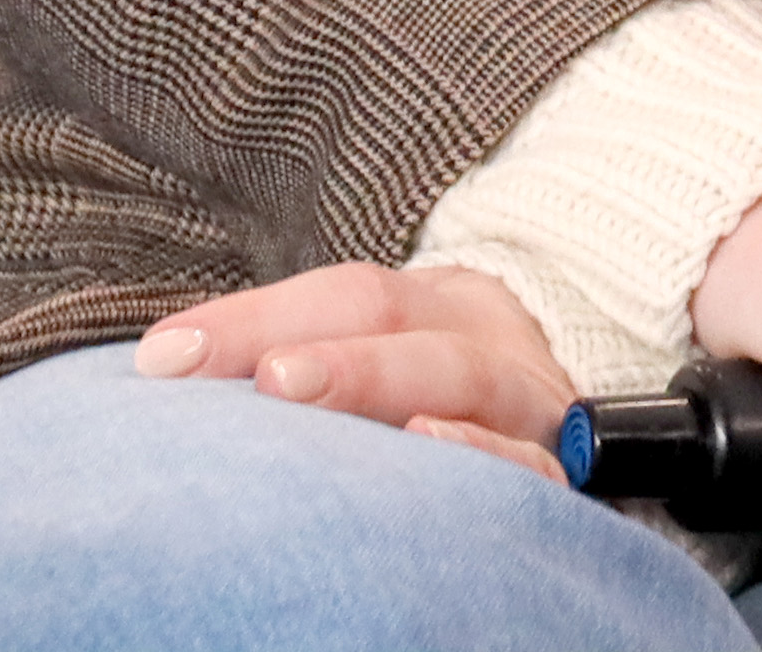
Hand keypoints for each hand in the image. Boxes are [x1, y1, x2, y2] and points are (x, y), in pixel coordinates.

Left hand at [126, 258, 577, 470]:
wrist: (601, 447)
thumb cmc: (448, 412)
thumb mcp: (394, 368)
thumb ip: (304, 368)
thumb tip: (166, 386)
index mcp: (438, 304)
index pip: (342, 292)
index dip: (251, 316)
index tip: (160, 357)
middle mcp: (485, 335)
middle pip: (394, 316)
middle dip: (301, 332)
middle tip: (229, 363)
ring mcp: (529, 399)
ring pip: (460, 372)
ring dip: (370, 374)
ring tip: (288, 386)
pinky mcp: (564, 468)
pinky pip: (532, 460)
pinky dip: (482, 453)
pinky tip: (430, 447)